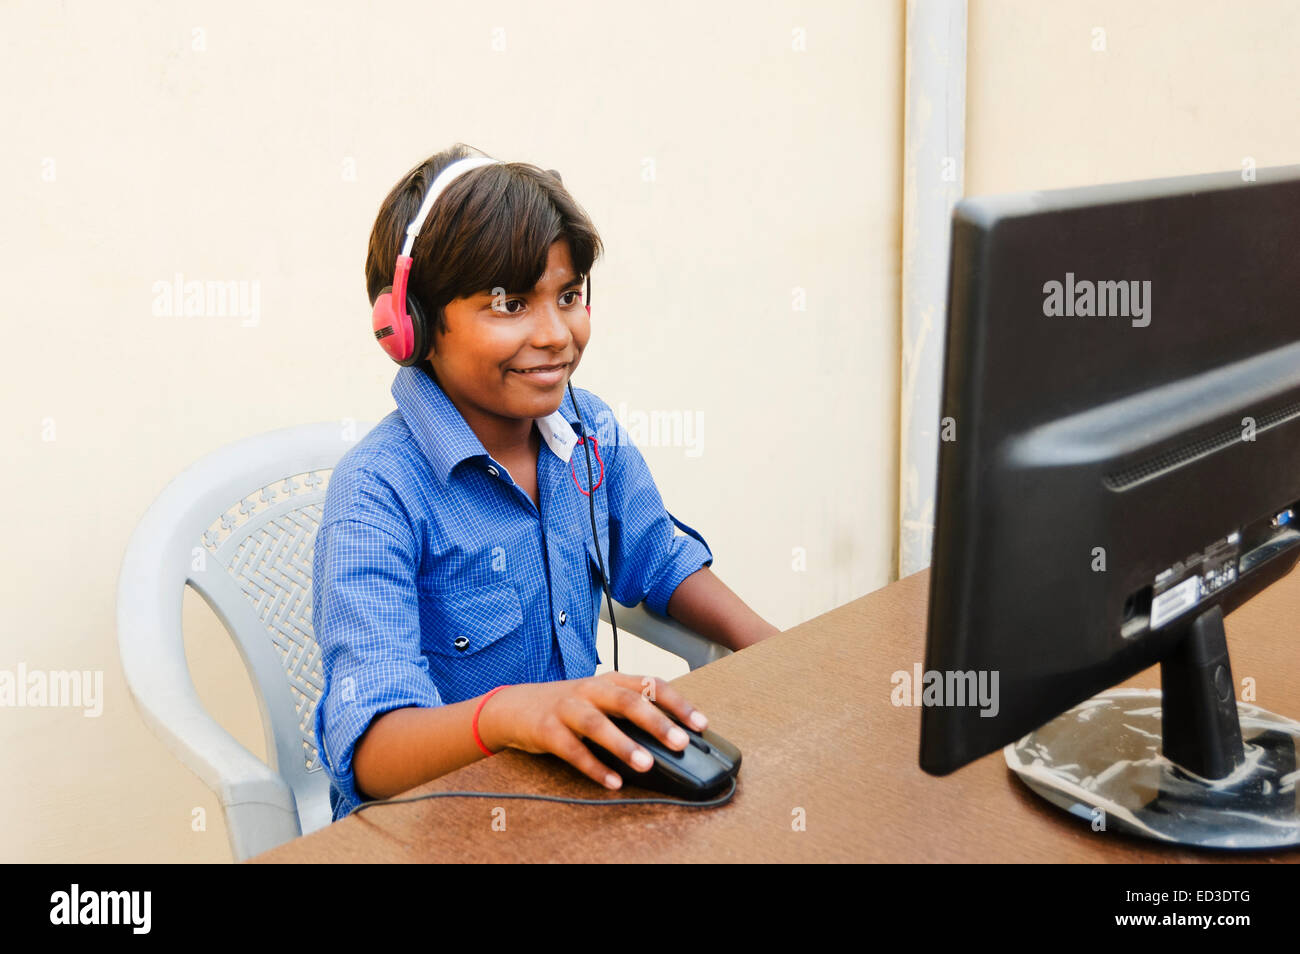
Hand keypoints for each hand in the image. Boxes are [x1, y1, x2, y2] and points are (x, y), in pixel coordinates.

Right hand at [476, 672, 709, 789]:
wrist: (517, 707)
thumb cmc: (571, 705)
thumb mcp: (602, 699)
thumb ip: (632, 711)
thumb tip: (674, 737)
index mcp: (611, 680)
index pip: (650, 684)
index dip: (677, 703)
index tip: (701, 723)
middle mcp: (591, 689)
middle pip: (626, 701)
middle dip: (656, 722)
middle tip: (680, 742)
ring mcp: (567, 708)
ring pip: (597, 724)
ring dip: (624, 745)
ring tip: (646, 764)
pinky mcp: (547, 730)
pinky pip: (572, 750)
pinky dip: (594, 767)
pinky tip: (613, 782)